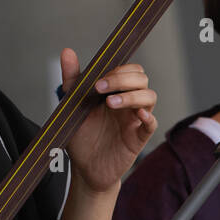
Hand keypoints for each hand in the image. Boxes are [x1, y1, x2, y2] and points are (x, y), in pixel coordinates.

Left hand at [60, 49, 157, 192]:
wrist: (84, 168)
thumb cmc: (82, 136)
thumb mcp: (72, 105)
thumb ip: (72, 79)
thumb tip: (67, 51)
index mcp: (116, 92)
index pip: (130, 70)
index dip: (117, 70)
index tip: (97, 79)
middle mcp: (128, 103)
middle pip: (141, 79)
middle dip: (122, 79)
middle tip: (100, 88)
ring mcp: (135, 119)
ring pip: (149, 97)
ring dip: (132, 96)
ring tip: (110, 103)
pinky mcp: (138, 137)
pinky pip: (152, 123)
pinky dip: (148, 117)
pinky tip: (137, 115)